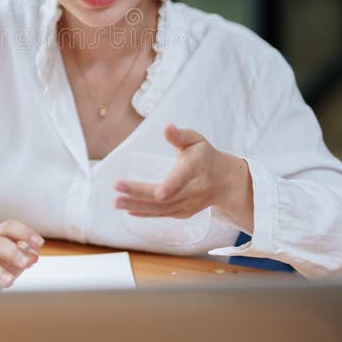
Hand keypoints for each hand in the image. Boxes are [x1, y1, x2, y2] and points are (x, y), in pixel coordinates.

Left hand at [114, 124, 252, 230]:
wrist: (225, 182)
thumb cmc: (206, 156)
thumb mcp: (197, 140)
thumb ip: (180, 135)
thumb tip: (167, 127)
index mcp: (197, 167)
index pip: (183, 177)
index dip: (171, 185)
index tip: (158, 192)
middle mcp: (193, 189)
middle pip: (165, 196)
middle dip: (139, 194)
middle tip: (116, 189)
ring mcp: (189, 204)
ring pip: (161, 208)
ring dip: (136, 206)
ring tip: (115, 202)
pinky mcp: (183, 213)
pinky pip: (162, 214)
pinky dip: (145, 213)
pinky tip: (128, 210)